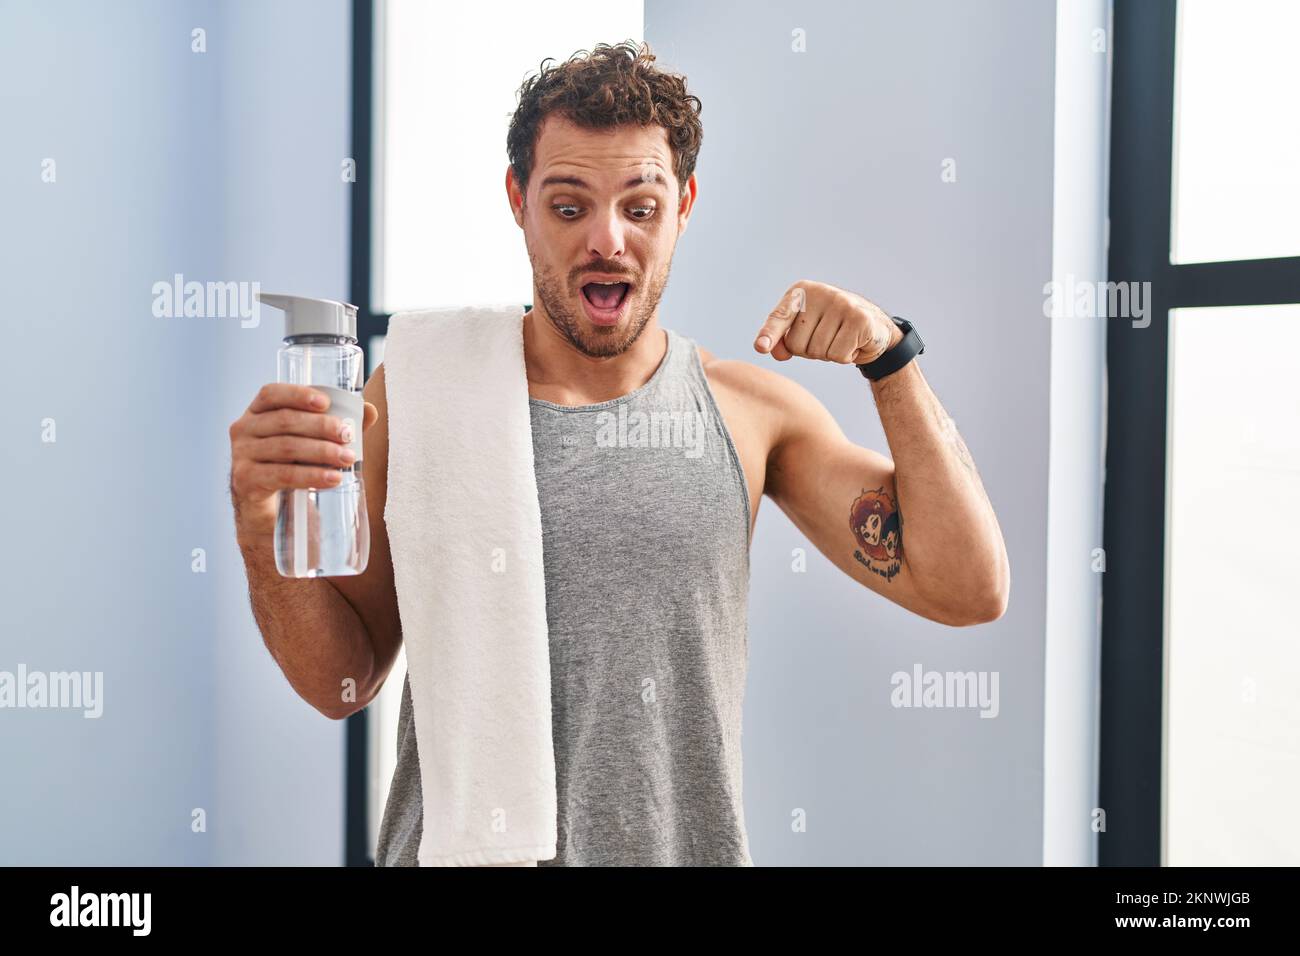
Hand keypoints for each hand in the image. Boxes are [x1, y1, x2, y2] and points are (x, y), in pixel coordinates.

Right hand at [229, 384, 378, 541]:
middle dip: (321, 426)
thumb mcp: (310, 443)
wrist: (266, 509)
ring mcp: (241, 455)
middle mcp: (244, 429)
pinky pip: (283, 475)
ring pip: (287, 448)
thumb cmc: (291, 465)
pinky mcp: (246, 480)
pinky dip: (312, 476)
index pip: (271, 394)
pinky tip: (333, 478)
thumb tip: (370, 411)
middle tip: (348, 435)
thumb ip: (337, 426)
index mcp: (257, 412)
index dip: (298, 394)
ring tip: (347, 459)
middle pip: (285, 420)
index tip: (326, 403)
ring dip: (322, 452)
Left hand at [753, 280, 901, 363]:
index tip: (761, 348)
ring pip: (817, 352)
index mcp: (802, 291)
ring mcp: (842, 304)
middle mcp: (821, 293)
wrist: (874, 328)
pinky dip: (845, 357)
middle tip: (828, 338)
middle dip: (809, 351)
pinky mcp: (860, 320)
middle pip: (797, 344)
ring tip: (840, 339)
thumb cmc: (832, 329)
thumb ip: (783, 340)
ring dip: (828, 355)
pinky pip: (837, 356)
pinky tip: (853, 343)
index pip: (780, 317)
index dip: (770, 334)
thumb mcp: (804, 330)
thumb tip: (774, 351)